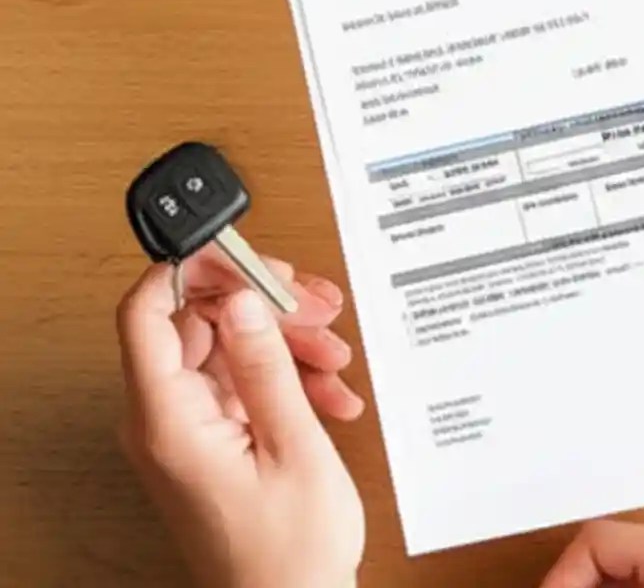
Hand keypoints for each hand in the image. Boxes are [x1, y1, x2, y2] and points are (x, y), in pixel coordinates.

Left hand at [117, 249, 364, 587]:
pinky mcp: (209, 438)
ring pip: (227, 350)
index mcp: (168, 420)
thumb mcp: (293, 446)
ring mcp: (185, 429)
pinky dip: (286, 380)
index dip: (189, 269)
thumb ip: (265, 367)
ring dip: (286, 345)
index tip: (241, 251)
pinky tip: (329, 395)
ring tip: (335, 359)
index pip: (146, 312)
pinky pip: (239, 384)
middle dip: (264, 308)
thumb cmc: (287, 554)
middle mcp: (163, 421)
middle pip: (198, 324)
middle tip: (316, 306)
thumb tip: (244, 300)